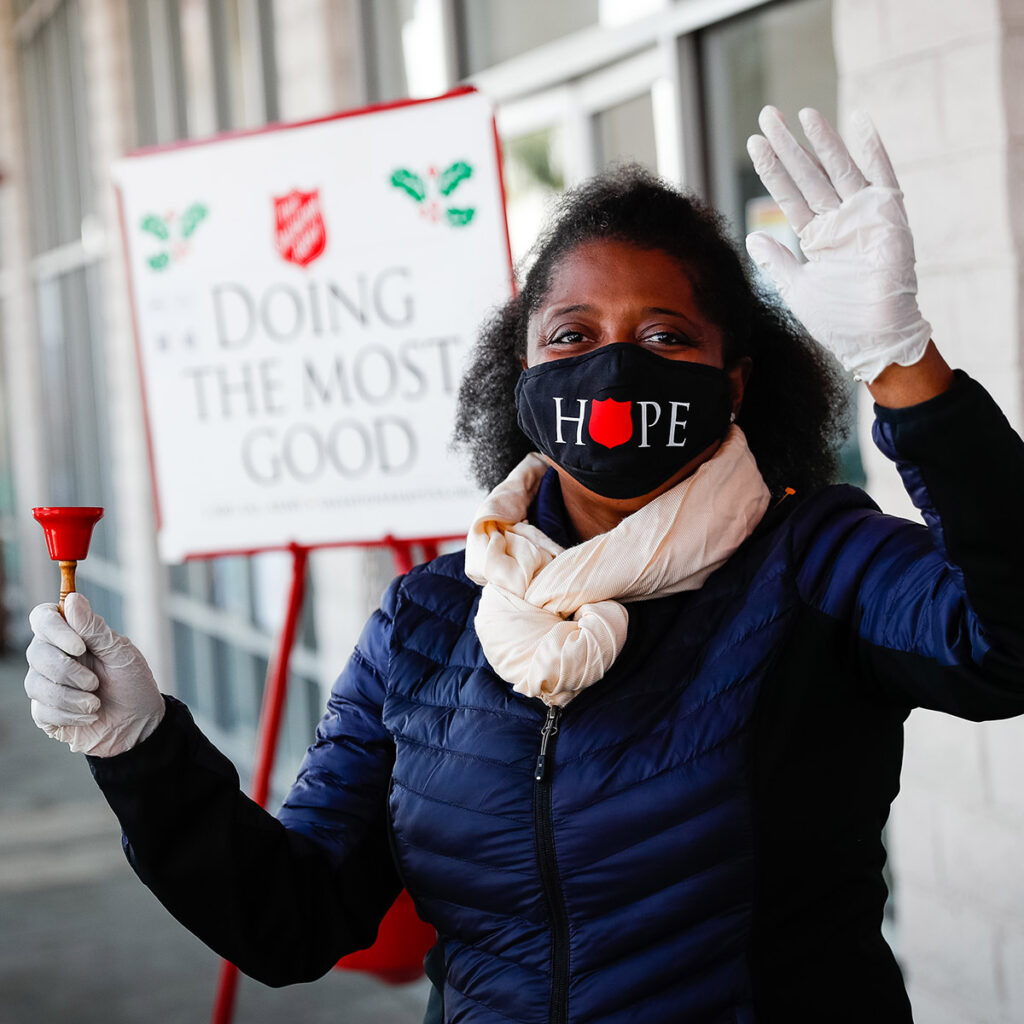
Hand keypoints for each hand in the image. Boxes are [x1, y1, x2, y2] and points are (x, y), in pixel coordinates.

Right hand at [25, 593, 164, 756]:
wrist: (139, 725)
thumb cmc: (133, 684)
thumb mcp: (121, 654)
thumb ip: (95, 629)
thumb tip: (72, 598)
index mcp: (72, 635)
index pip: (43, 618)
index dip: (55, 630)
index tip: (79, 646)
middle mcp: (52, 656)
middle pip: (36, 652)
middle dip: (68, 671)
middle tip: (96, 683)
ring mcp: (45, 684)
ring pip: (35, 684)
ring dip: (71, 697)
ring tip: (95, 703)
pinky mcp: (44, 711)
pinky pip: (42, 709)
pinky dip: (70, 714)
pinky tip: (89, 715)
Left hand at [745, 106, 931, 383]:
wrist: (873, 338)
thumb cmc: (838, 320)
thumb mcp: (796, 289)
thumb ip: (777, 261)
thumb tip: (752, 238)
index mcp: (816, 237)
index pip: (789, 195)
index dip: (772, 169)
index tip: (752, 143)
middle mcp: (838, 220)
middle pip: (809, 175)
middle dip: (788, 146)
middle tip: (767, 114)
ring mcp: (863, 215)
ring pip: (838, 169)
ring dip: (822, 141)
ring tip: (801, 114)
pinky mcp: (889, 216)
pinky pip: (882, 175)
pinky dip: (873, 149)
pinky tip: (860, 121)